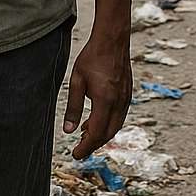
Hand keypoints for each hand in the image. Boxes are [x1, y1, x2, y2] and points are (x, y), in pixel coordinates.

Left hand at [64, 35, 132, 158]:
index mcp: (105, 101)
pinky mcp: (127, 95)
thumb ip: (72, 107)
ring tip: (83, 135)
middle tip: (78, 150)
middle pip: (107, 134)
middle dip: (93, 145)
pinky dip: (107, 124)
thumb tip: (68, 131)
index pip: (96, 133)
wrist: (112, 41)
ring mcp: (125, 99)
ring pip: (115, 127)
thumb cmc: (92, 58)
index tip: (75, 155)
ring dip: (100, 135)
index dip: (85, 147)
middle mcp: (119, 103)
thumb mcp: (76, 82)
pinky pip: (118, 117)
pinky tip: (94, 121)